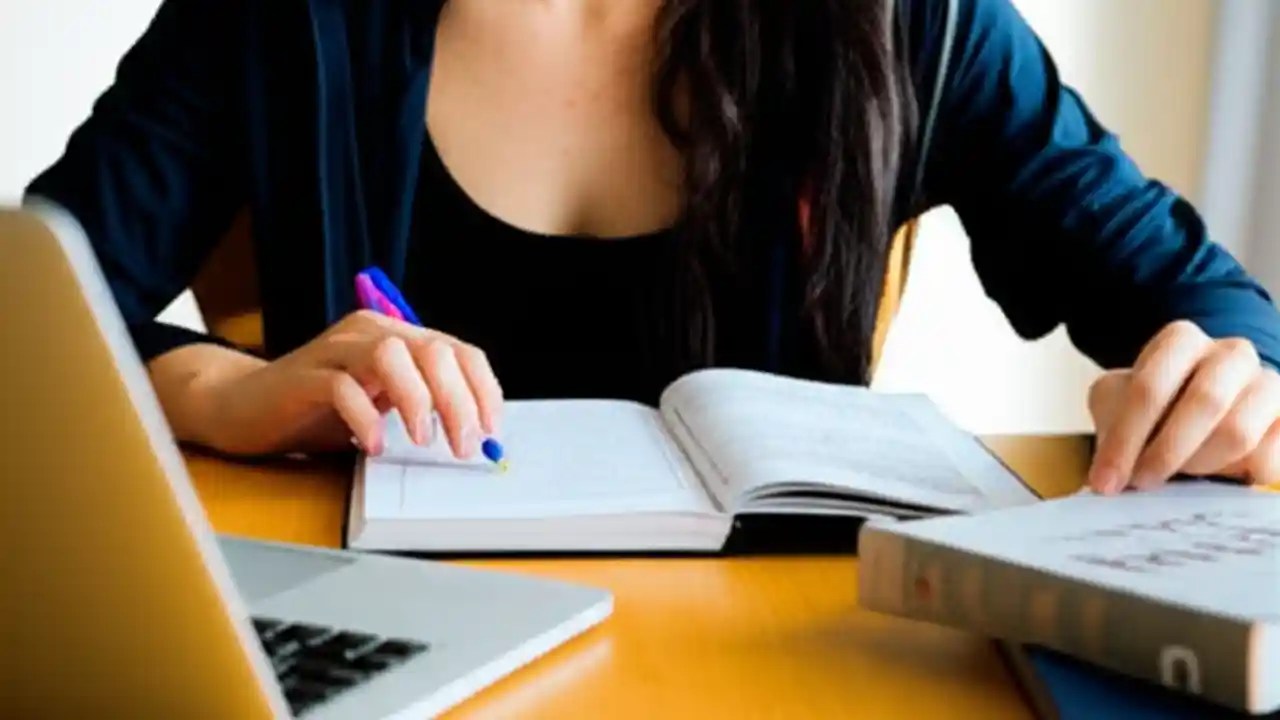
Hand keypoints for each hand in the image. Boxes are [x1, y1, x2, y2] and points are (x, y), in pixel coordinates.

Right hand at [200, 310, 502, 457]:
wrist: (242, 405)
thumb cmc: (319, 410)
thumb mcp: (383, 407)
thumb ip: (424, 409)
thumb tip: (474, 436)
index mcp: (399, 337)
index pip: (459, 351)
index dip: (482, 391)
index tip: (491, 432)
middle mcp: (372, 332)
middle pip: (433, 351)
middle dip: (458, 401)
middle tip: (463, 445)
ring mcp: (336, 349)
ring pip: (392, 355)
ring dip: (416, 400)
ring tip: (422, 439)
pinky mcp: (304, 375)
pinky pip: (342, 386)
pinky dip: (365, 418)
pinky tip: (372, 445)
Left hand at [1087, 320, 1279, 493]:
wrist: (1203, 411)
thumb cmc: (1154, 407)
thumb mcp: (1118, 401)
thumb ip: (1110, 419)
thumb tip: (1106, 469)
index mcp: (1181, 340)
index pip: (1150, 387)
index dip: (1124, 438)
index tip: (1105, 480)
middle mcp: (1231, 353)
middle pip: (1204, 402)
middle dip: (1166, 452)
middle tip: (1142, 482)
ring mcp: (1267, 383)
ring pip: (1238, 432)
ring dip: (1201, 464)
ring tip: (1181, 474)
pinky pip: (1269, 457)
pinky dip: (1239, 476)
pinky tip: (1220, 478)